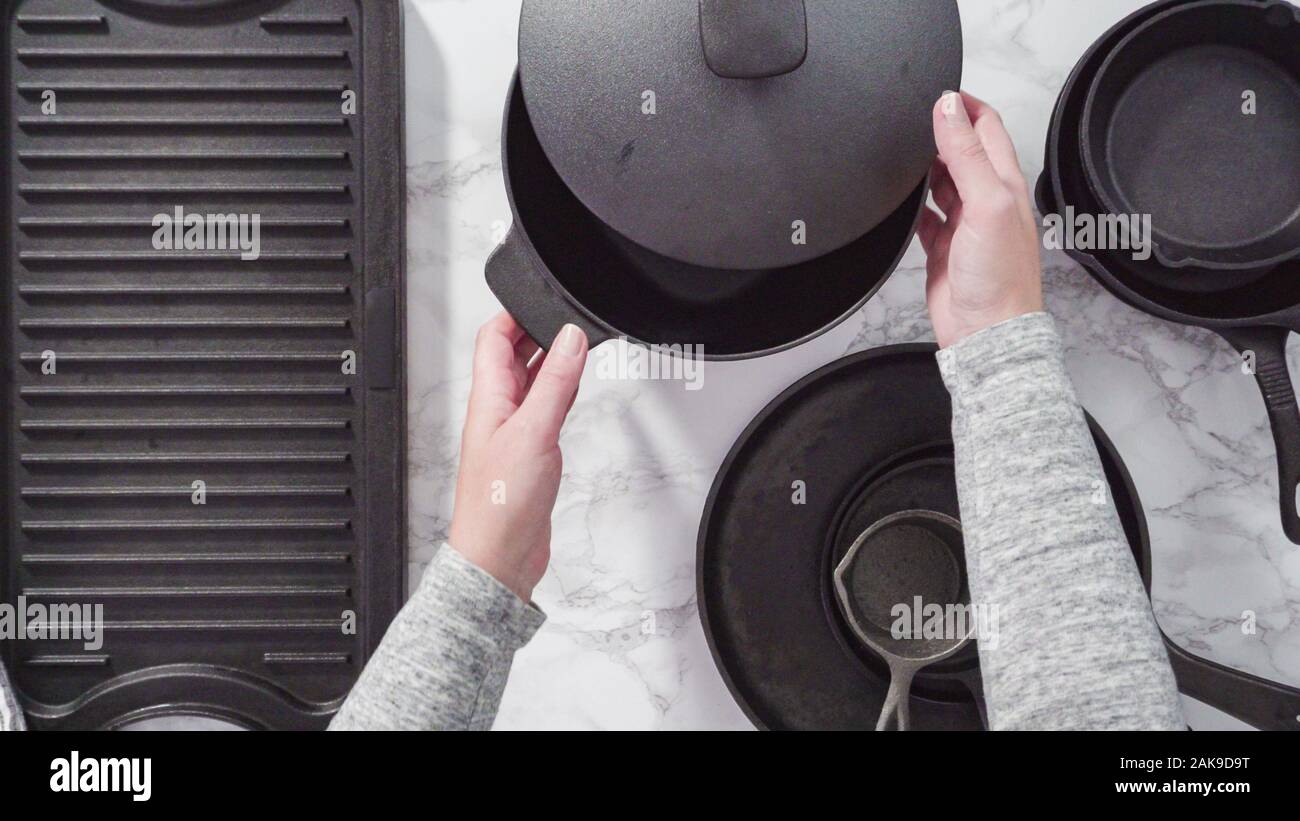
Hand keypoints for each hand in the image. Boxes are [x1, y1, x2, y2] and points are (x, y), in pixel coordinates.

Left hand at [448, 314, 588, 601]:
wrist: (499, 558)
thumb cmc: (499, 505)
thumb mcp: (533, 432)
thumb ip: (554, 383)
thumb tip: (570, 338)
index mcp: (487, 398)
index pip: (492, 338)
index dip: (514, 312)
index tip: (542, 295)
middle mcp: (497, 411)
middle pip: (511, 355)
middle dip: (537, 330)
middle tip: (566, 315)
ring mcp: (513, 431)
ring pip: (531, 381)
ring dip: (551, 359)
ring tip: (576, 342)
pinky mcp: (530, 453)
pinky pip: (545, 409)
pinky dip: (560, 392)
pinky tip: (571, 388)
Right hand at [919, 91, 1043, 348]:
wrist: (986, 333)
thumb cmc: (998, 278)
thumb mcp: (986, 203)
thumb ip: (966, 154)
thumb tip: (949, 108)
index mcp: (1005, 183)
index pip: (988, 128)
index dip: (966, 106)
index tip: (939, 93)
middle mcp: (988, 201)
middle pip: (963, 152)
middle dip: (941, 133)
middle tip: (913, 123)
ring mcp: (965, 225)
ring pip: (943, 182)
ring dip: (926, 168)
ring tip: (904, 158)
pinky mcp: (944, 249)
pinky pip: (927, 218)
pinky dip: (915, 207)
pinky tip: (904, 203)